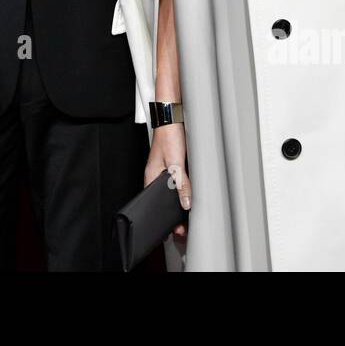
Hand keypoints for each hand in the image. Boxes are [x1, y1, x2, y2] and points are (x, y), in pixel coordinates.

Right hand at [145, 122, 190, 238]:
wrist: (173, 117)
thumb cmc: (168, 135)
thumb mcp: (175, 163)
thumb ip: (180, 184)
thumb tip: (186, 202)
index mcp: (151, 177)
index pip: (155, 203)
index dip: (164, 216)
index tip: (174, 228)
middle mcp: (158, 175)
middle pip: (166, 199)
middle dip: (175, 212)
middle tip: (184, 225)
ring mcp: (167, 171)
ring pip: (174, 191)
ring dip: (181, 200)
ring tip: (189, 211)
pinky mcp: (176, 165)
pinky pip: (180, 182)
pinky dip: (186, 189)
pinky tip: (192, 192)